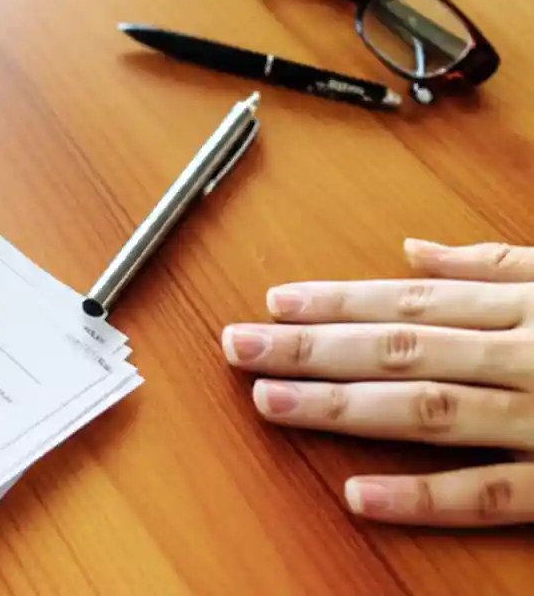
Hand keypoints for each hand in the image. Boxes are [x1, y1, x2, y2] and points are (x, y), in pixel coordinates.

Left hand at [223, 238, 533, 525]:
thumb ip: (495, 266)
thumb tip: (413, 250)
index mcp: (526, 307)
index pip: (413, 303)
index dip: (338, 303)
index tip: (273, 305)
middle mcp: (527, 358)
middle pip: (402, 350)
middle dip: (314, 348)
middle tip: (240, 346)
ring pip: (431, 411)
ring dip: (344, 407)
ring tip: (269, 401)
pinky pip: (490, 494)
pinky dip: (424, 496)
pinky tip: (358, 495)